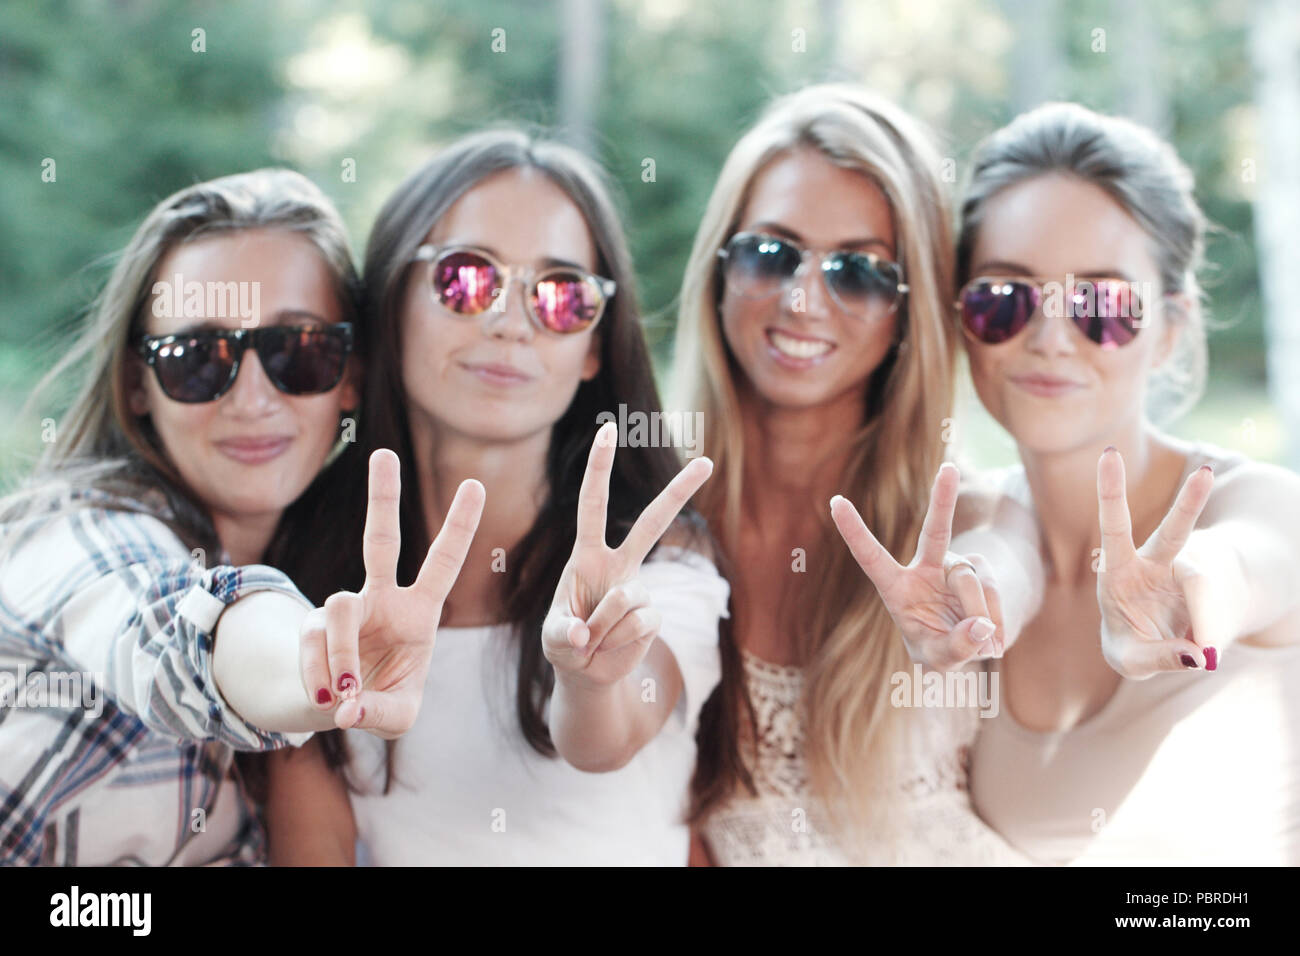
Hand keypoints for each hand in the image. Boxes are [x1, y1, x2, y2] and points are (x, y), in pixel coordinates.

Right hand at [299, 449, 484, 735]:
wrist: (336, 710)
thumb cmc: (380, 703)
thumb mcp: (397, 716)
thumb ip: (379, 712)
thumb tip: (345, 707)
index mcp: (419, 612)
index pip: (444, 563)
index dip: (458, 526)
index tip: (476, 483)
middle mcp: (382, 599)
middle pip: (380, 541)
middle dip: (382, 498)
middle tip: (385, 454)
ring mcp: (344, 609)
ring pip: (337, 608)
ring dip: (340, 654)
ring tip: (343, 694)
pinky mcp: (309, 625)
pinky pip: (312, 643)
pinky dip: (319, 676)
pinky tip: (327, 698)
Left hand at [542, 421, 712, 687]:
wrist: (587, 673)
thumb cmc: (563, 645)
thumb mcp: (551, 640)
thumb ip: (561, 636)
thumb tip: (583, 635)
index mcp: (587, 556)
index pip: (592, 504)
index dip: (599, 468)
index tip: (609, 429)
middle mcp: (619, 565)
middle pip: (652, 523)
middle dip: (679, 492)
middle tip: (708, 461)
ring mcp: (640, 590)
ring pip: (626, 599)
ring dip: (601, 628)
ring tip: (592, 642)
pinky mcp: (654, 617)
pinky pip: (638, 625)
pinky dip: (616, 643)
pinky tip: (610, 648)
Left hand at [831, 463, 1005, 668]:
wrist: (972, 646)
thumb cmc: (939, 649)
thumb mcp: (939, 660)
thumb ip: (955, 648)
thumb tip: (981, 627)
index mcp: (896, 587)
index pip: (871, 557)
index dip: (854, 531)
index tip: (835, 501)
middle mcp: (927, 568)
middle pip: (936, 532)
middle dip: (944, 499)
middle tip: (950, 468)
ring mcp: (958, 566)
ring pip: (970, 582)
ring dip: (976, 615)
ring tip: (978, 644)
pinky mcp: (985, 572)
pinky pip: (992, 594)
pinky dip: (995, 622)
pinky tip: (991, 638)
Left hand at [1096, 447, 1217, 677]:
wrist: (1170, 646)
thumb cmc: (1138, 644)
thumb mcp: (1131, 659)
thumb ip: (1156, 658)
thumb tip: (1200, 655)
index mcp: (1118, 570)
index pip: (1114, 528)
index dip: (1111, 492)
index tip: (1109, 454)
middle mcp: (1156, 565)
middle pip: (1176, 532)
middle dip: (1190, 503)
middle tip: (1206, 473)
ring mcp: (1192, 576)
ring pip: (1206, 585)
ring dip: (1203, 621)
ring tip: (1195, 649)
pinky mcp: (1220, 593)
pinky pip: (1218, 619)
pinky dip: (1208, 641)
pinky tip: (1199, 649)